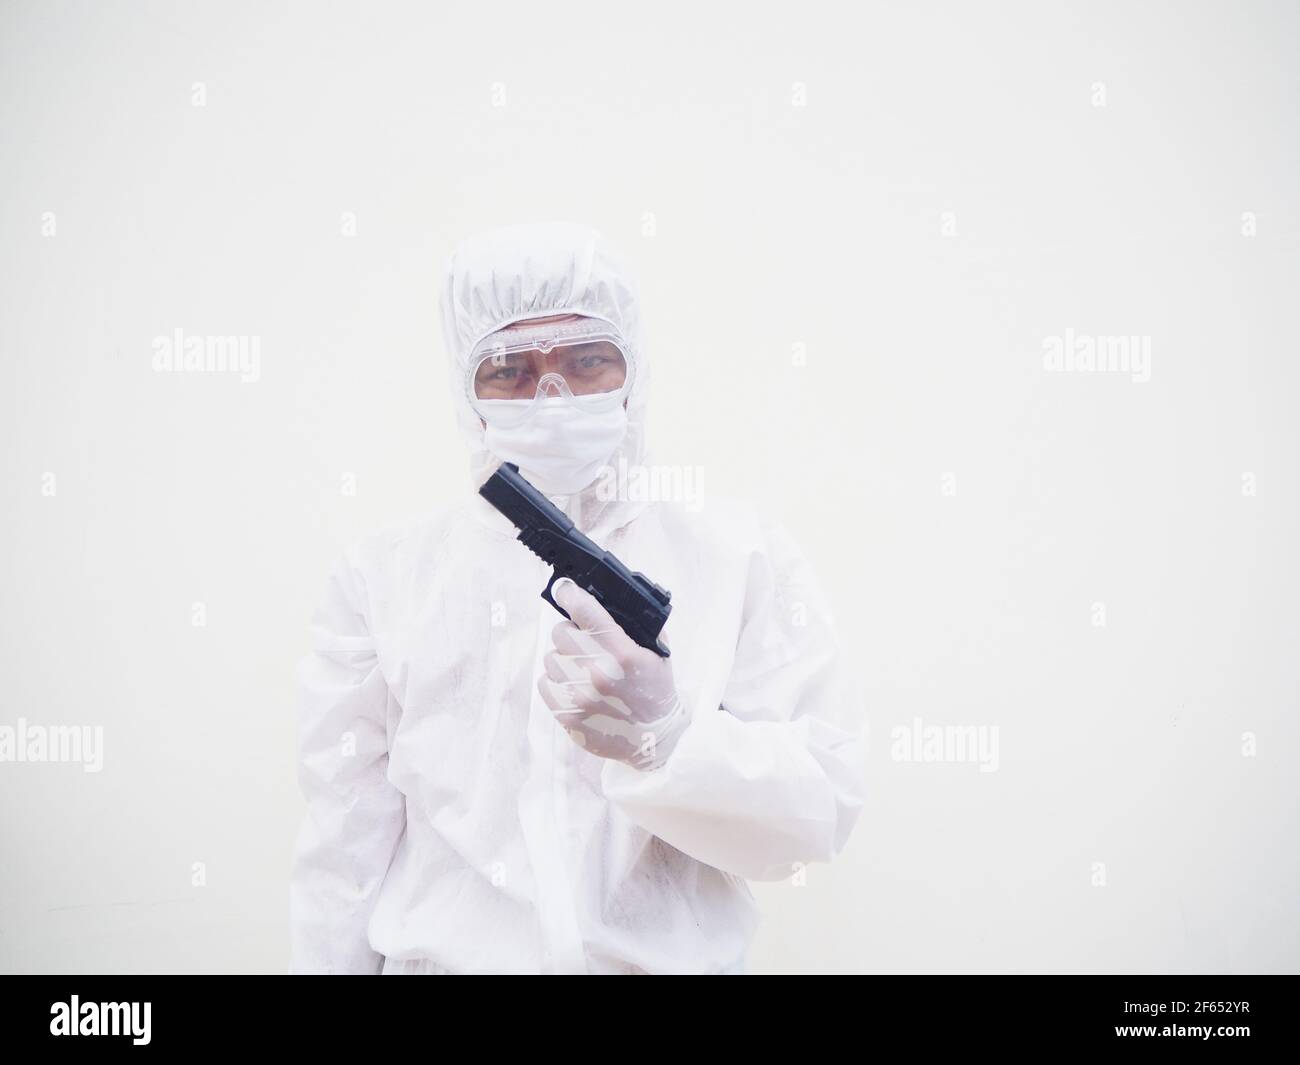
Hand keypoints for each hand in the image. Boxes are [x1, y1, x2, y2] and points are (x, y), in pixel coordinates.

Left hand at [536, 577, 689, 770]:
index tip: (564, 589)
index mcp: (622, 653)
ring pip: (551, 658)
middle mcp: (598, 672)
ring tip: (583, 670)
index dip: (571, 594)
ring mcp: (580, 696)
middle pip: (560, 632)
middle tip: (584, 643)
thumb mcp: (658, 653)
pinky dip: (557, 682)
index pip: (586, 611)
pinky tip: (575, 687)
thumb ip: (636, 625)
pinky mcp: (567, 716)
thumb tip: (607, 600)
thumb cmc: (656, 691)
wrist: (655, 740)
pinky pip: (545, 683)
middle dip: (572, 633)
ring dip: (564, 660)